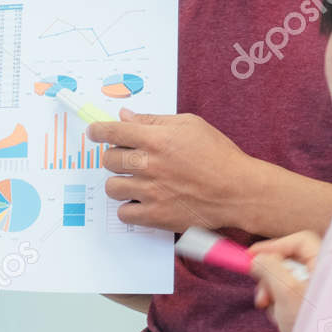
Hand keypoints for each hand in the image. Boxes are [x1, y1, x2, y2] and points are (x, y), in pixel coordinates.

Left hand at [90, 111, 262, 233]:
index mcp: (157, 139)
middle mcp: (150, 165)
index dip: (98, 131)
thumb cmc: (218, 155)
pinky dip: (129, 208)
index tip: (94, 132)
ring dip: (120, 183)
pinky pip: (123, 213)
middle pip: (108, 159)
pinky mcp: (155, 216)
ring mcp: (150, 192)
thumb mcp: (190, 125)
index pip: (113, 131)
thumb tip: (125, 116)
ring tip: (136, 182)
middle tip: (127, 159)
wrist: (237, 190)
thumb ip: (154, 120)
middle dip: (114, 157)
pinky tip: (141, 201)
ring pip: (112, 187)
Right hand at [247, 231, 321, 331]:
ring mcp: (320, 293)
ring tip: (274, 313)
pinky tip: (282, 321)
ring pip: (286, 282)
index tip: (249, 257)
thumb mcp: (287, 293)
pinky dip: (280, 307)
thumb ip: (270, 269)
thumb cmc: (315, 329)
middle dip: (270, 277)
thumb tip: (257, 259)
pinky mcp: (312, 309)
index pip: (299, 242)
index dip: (273, 246)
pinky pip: (289, 298)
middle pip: (290, 262)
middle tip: (261, 296)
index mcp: (330, 265)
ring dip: (273, 295)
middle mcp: (328, 276)